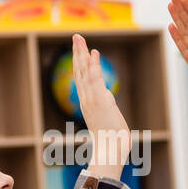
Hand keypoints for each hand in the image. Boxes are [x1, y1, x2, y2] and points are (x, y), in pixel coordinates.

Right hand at [72, 32, 130, 169]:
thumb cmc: (111, 141)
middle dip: (77, 53)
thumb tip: (109, 106)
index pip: (82, 79)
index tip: (83, 51)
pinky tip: (93, 53)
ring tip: (79, 38)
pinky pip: (94, 79)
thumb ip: (107, 110)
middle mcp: (86, 99)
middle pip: (79, 71)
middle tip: (76, 37)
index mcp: (87, 103)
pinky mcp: (99, 100)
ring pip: (83, 71)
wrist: (109, 151)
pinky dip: (93, 65)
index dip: (81, 63)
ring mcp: (91, 99)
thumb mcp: (108, 121)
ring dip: (81, 53)